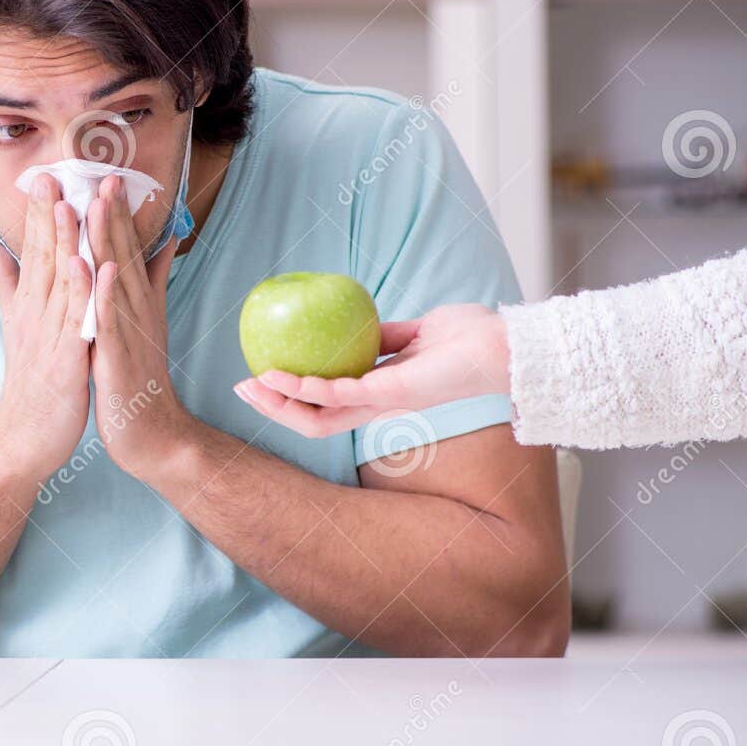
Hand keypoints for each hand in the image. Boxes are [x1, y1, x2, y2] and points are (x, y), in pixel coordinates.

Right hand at [0, 174, 93, 477]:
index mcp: (30, 303)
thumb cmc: (28, 380)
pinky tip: (87, 267)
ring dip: (64, 244)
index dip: (39, 212)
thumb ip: (4, 278)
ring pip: (59, 283)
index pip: (34, 251)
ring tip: (70, 206)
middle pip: (44, 258)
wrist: (23, 436)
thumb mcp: (15, 322)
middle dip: (48, 215)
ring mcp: (50, 336)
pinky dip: (80, 294)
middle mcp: (36, 314)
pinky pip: (74, 322)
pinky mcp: (65, 361)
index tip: (45, 174)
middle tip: (52, 174)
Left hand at [88, 175, 193, 475]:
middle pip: (124, 253)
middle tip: (105, 173)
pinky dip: (108, 295)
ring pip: (118, 279)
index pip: (124, 248)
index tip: (104, 173)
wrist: (151, 433)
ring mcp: (130, 331)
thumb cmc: (139, 376)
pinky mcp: (120, 357)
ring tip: (99, 204)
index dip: (115, 212)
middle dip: (113, 213)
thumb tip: (165, 240)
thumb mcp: (146, 320)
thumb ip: (154, 278)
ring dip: (109, 241)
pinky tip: (102, 270)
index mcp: (136, 300)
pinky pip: (113, 321)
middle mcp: (136, 310)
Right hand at [233, 302, 510, 436]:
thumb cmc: (470, 338)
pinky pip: (337, 395)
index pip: (327, 406)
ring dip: (280, 404)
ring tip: (251, 386)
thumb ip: (386, 335)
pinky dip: (306, 388)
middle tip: (242, 388)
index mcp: (381, 394)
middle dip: (273, 408)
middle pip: (314, 422)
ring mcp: (382, 403)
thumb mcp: (418, 330)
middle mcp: (377, 405)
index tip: (262, 377)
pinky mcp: (389, 394)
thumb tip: (356, 324)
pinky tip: (280, 377)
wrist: (504, 346)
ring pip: (318, 418)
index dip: (292, 398)